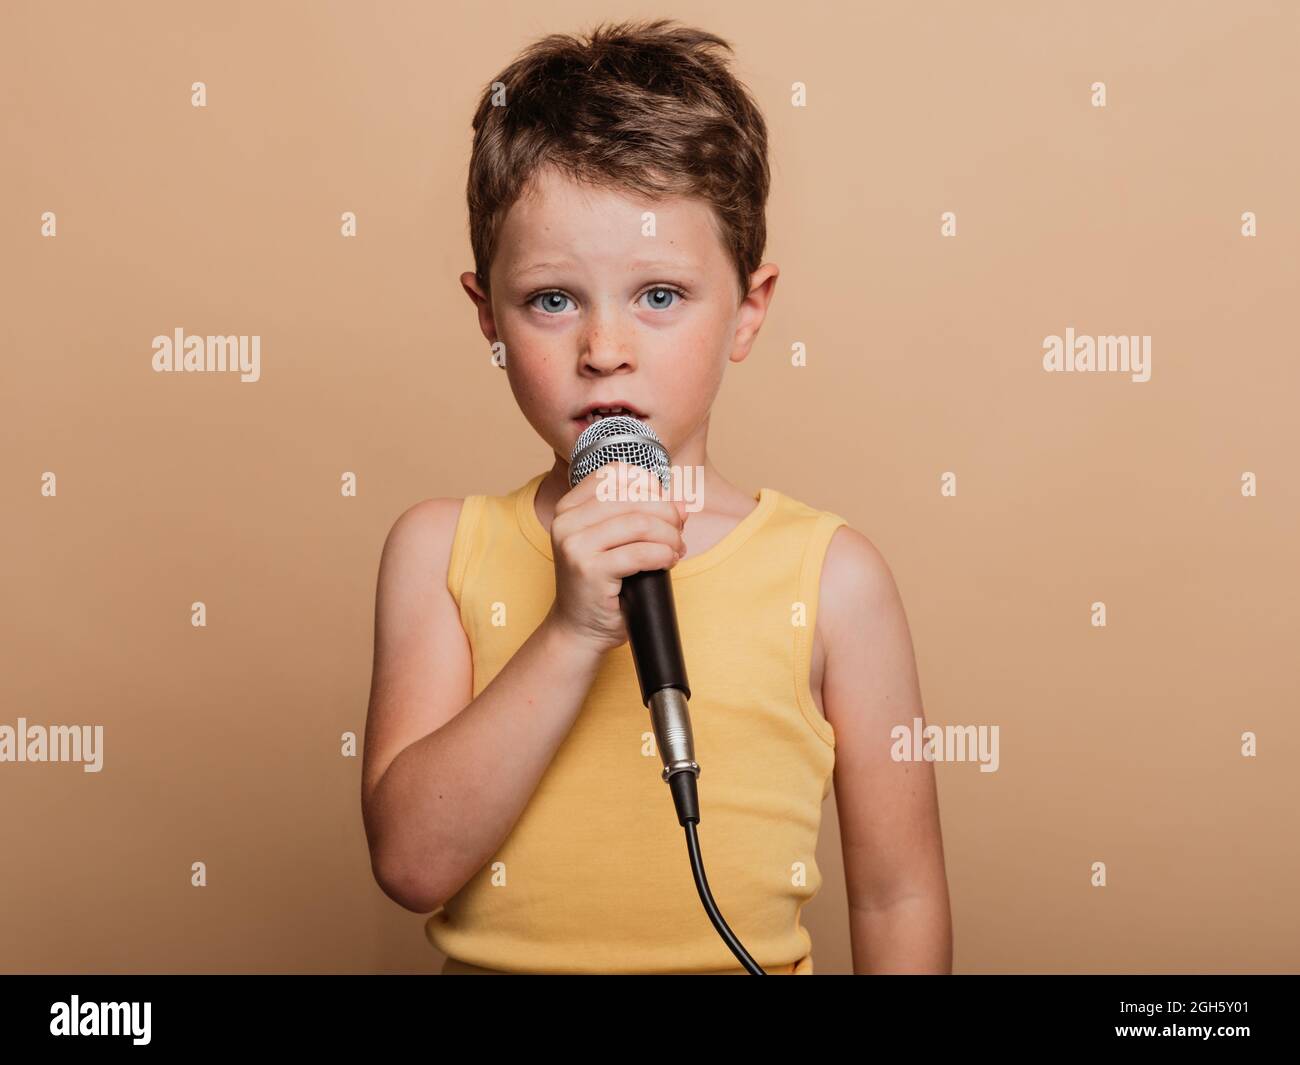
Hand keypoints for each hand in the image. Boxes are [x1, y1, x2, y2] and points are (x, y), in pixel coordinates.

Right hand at [545, 462, 687, 654]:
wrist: (578, 628)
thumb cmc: (601, 584)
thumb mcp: (614, 541)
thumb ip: (639, 515)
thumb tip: (682, 505)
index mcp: (569, 506)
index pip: (615, 473)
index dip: (649, 484)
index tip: (665, 507)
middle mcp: (566, 520)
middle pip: (633, 496)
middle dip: (667, 513)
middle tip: (679, 533)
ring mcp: (574, 545)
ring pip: (640, 523)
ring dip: (670, 536)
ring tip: (677, 549)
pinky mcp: (589, 569)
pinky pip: (641, 552)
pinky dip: (664, 555)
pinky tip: (669, 561)